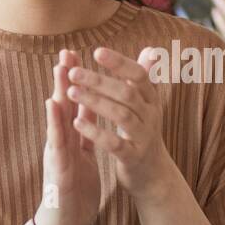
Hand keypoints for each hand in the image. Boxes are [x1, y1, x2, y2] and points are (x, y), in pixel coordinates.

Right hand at [36, 49, 101, 224]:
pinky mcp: (59, 166)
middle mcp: (61, 139)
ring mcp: (58, 151)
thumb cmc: (74, 185)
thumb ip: (85, 129)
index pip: (75, 103)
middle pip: (64, 104)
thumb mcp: (83, 152)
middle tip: (66, 51)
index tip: (78, 54)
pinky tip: (53, 104)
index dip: (76, 80)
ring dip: (58, 91)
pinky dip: (55, 121)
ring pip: (58, 118)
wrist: (67, 220)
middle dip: (66, 78)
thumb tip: (90, 106)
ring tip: (59, 69)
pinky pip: (58, 141)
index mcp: (71, 136)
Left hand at [65, 46, 174, 199]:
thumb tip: (151, 50)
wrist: (153, 173)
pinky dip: (96, 132)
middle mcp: (151, 116)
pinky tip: (77, 123)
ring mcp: (144, 137)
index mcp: (151, 100)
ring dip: (95, 102)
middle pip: (127, 93)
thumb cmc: (142, 133)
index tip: (97, 52)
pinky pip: (115, 143)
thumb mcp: (146, 105)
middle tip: (74, 72)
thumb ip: (143, 79)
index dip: (120, 63)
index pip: (139, 75)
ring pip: (121, 115)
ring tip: (71, 92)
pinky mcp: (133, 157)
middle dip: (99, 81)